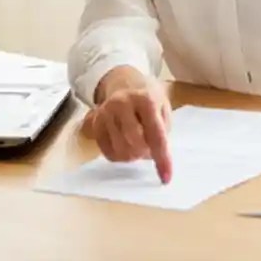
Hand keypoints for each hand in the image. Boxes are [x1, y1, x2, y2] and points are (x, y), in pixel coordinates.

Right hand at [84, 66, 172, 182]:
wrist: (123, 83)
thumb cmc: (148, 99)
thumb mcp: (163, 107)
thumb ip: (162, 130)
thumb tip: (154, 155)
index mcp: (145, 99)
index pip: (156, 135)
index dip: (162, 158)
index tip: (166, 178)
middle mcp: (122, 104)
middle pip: (136, 145)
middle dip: (146, 153)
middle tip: (149, 147)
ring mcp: (105, 113)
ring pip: (121, 151)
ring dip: (133, 155)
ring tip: (137, 143)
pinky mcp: (95, 123)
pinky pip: (108, 153)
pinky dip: (120, 156)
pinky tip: (124, 144)